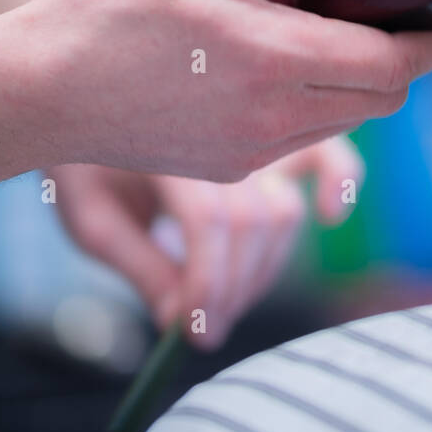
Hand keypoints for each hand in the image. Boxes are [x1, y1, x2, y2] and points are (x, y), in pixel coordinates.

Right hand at [4, 0, 431, 180]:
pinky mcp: (233, 170)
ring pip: (348, 123)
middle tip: (393, 17)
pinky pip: (304, 139)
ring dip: (361, 83)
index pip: (393, 66)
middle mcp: (273, 120)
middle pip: (383, 101)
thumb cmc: (105, 12)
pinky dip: (319, 103)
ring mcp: (254, 154)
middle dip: (404, 62)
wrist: (39, 94)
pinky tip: (281, 65)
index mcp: (271, 62)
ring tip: (331, 32)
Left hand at [48, 136, 363, 348]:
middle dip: (231, 289)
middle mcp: (220, 126)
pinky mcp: (283, 134)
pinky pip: (331, 156)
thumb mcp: (91, 216)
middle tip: (202, 327)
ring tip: (224, 297)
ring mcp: (256, 128)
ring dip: (262, 271)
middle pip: (252, 225)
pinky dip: (341, 184)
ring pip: (286, 212)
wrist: (95, 96)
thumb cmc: (90, 161)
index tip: (195, 334)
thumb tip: (183, 321)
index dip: (208, 285)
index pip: (210, 219)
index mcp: (165, 137)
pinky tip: (330, 214)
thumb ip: (140, 267)